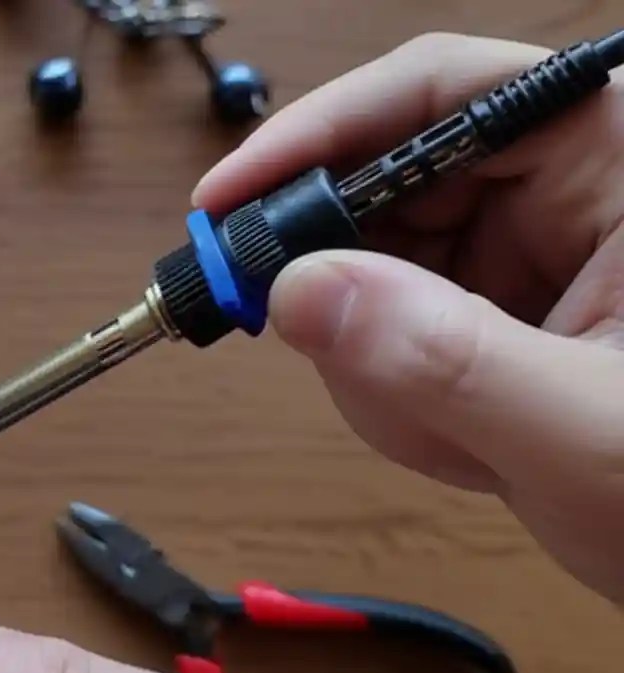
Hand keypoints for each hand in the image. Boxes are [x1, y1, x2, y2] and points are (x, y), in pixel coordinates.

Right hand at [193, 33, 623, 601]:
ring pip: (370, 263)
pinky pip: (384, 322)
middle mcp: (560, 188)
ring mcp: (520, 252)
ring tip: (455, 437)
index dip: (321, 130)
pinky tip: (460, 442)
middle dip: (347, 283)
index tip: (225, 200)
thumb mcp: (586, 432)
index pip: (443, 92)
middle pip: (385, 182)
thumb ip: (449, 361)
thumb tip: (299, 291)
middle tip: (307, 349)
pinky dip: (388, 389)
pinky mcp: (491, 308)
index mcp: (612, 160)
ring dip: (376, 360)